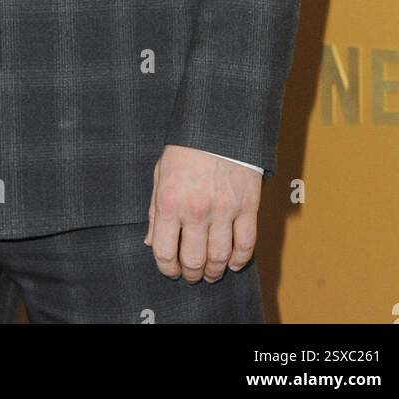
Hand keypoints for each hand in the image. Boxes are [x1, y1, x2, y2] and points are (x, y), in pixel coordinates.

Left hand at [144, 145, 260, 282]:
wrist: (217, 124)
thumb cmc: (185, 148)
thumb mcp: (160, 174)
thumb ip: (154, 210)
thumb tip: (151, 241)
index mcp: (169, 202)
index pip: (164, 252)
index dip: (166, 268)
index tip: (170, 270)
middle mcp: (195, 210)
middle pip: (193, 260)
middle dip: (191, 273)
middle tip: (191, 274)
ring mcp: (224, 210)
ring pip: (219, 258)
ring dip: (214, 272)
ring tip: (211, 272)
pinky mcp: (248, 207)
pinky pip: (246, 244)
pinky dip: (239, 259)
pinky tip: (233, 262)